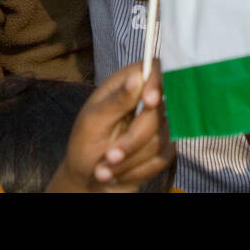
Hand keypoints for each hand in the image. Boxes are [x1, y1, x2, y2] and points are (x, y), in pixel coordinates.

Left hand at [46, 63, 173, 192]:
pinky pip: (163, 157)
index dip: (157, 82)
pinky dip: (138, 170)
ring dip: (130, 159)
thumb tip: (137, 77)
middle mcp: (146, 101)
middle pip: (159, 110)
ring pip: (162, 137)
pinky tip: (118, 174)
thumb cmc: (85, 144)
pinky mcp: (164, 148)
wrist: (89, 180)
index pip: (154, 69)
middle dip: (133, 139)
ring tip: (105, 169)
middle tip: (109, 157)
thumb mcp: (93, 122)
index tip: (149, 102)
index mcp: (126, 84)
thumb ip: (116, 101)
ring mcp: (158, 125)